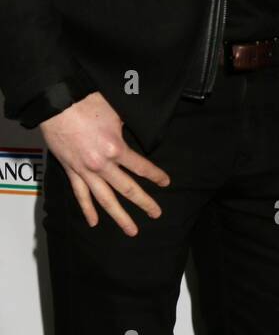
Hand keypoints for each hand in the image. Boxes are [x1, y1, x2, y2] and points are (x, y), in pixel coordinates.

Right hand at [40, 92, 170, 235]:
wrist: (57, 104)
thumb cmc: (88, 103)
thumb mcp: (117, 113)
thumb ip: (128, 128)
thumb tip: (138, 132)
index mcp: (115, 149)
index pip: (141, 167)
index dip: (156, 176)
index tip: (166, 183)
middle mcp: (101, 165)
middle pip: (127, 189)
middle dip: (144, 203)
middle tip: (156, 214)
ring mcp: (85, 170)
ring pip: (105, 199)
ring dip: (119, 216)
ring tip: (132, 230)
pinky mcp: (71, 171)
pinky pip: (80, 194)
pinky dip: (87, 209)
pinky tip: (94, 222)